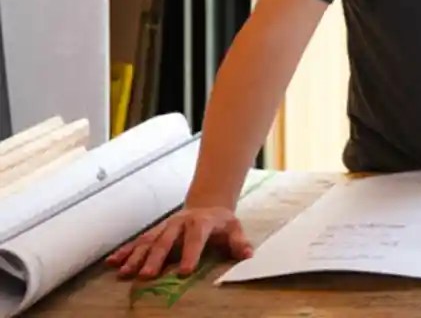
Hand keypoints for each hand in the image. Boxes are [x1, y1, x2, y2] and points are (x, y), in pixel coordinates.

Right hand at [105, 205, 252, 279]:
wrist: (207, 204)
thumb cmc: (221, 222)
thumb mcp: (234, 228)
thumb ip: (239, 242)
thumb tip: (248, 255)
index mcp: (200, 222)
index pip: (195, 238)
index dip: (191, 254)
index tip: (185, 272)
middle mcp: (179, 223)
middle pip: (166, 240)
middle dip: (156, 258)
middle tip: (147, 276)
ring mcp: (165, 227)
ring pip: (148, 241)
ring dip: (135, 257)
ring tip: (124, 272)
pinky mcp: (156, 231)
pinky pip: (138, 241)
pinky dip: (125, 251)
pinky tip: (112, 262)